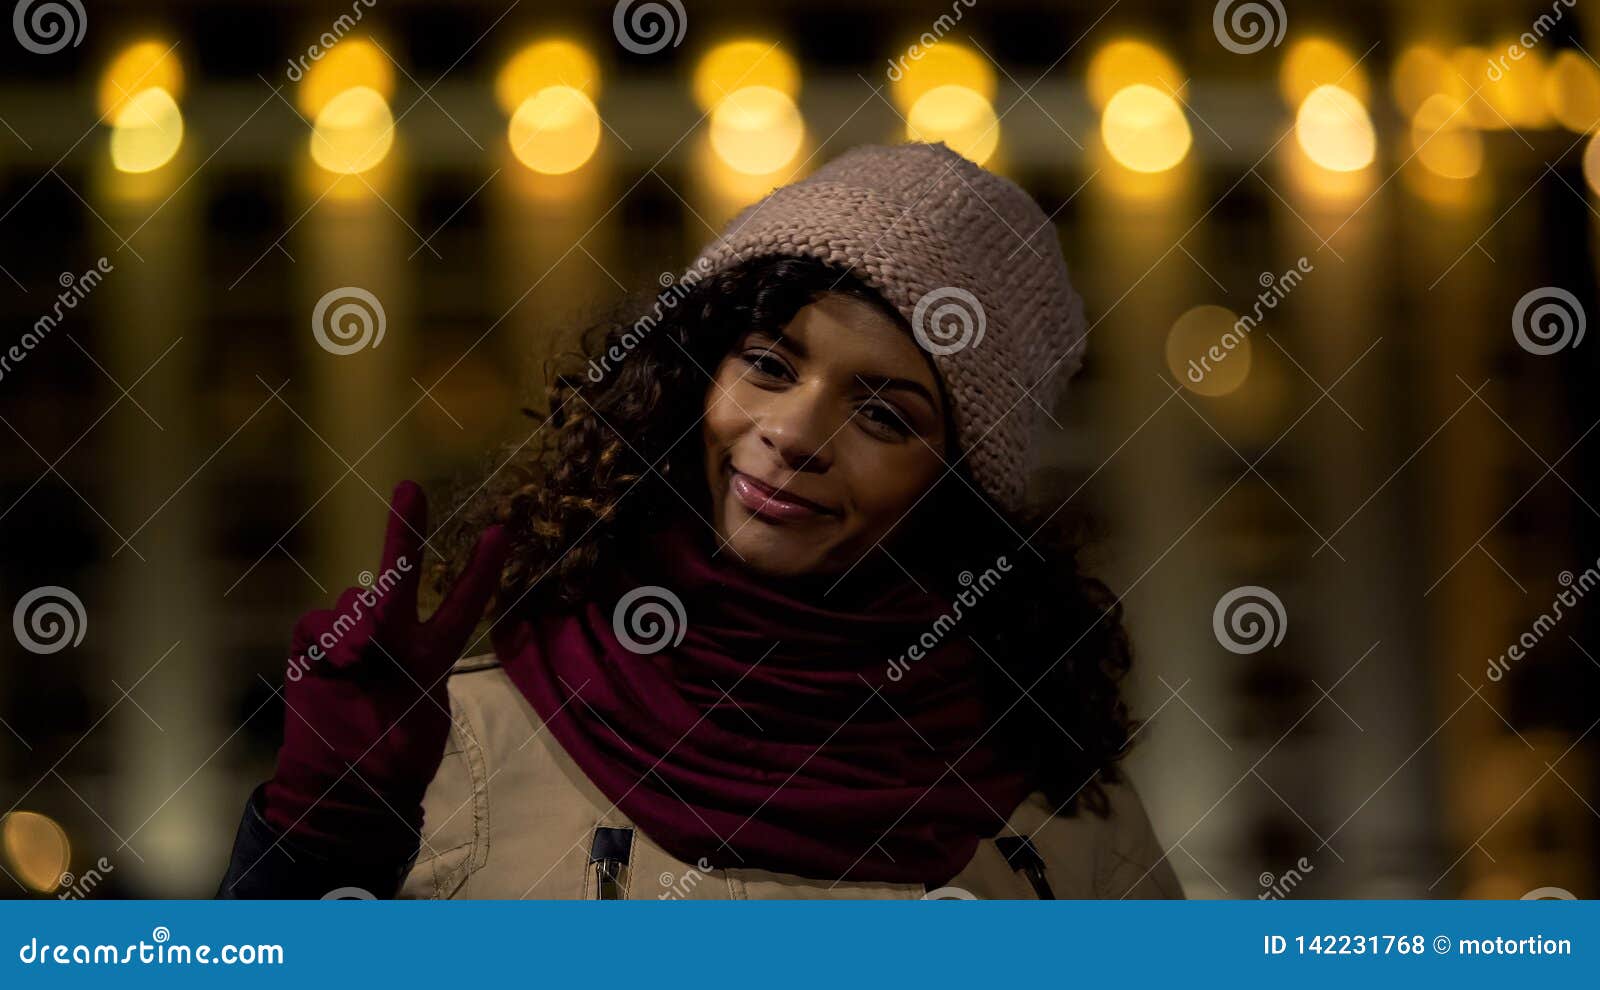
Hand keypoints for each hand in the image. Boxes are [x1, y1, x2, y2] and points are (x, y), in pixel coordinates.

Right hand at [261, 480, 508, 859]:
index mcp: (432, 655)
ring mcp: (352, 641)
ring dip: (361, 622)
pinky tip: (338, 662)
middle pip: (401, 575)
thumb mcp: (425, 720)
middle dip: (406, 531)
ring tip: (364, 660)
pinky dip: (328, 637)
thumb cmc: (394, 762)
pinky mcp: (312, 652)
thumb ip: (407, 669)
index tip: (500, 529)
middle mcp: (394, 638)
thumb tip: (368, 636)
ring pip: (357, 600)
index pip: (462, 604)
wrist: (346, 791)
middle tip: (411, 488)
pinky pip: (317, 624)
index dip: (480, 569)